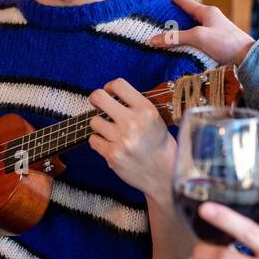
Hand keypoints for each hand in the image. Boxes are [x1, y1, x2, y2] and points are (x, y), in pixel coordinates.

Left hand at [87, 79, 174, 199]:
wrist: (164, 174)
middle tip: (97, 103)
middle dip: (95, 99)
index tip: (109, 92)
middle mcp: (133, 122)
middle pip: (99, 97)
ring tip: (110, 131)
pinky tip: (109, 144)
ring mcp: (121, 139)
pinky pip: (93, 140)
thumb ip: (136, 106)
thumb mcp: (155, 119)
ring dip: (99, 125)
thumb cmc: (159, 145)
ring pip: (94, 121)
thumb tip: (111, 93)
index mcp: (146, 110)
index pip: (119, 85)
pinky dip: (99, 142)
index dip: (110, 86)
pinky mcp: (112, 155)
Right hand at [150, 0, 254, 65]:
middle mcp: (210, 19)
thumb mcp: (198, 37)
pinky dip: (186, 40)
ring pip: (191, 27)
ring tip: (164, 34)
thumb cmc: (226, 43)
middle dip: (172, 16)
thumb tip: (154, 39)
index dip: (171, 0)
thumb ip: (176, 37)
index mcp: (207, 12)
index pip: (185, 2)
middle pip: (187, 15)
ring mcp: (213, 30)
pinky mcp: (215, 42)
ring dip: (179, 30)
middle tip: (156, 19)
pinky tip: (179, 46)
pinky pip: (196, 38)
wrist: (247, 57)